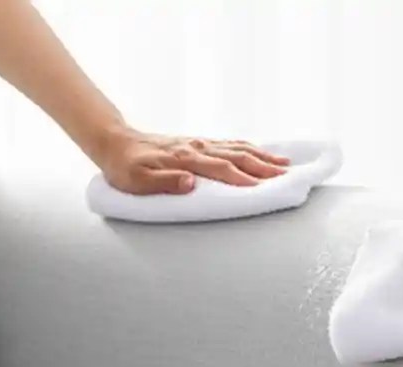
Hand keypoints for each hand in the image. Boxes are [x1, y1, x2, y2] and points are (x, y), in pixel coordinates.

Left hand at [96, 126, 290, 194]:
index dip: (243, 179)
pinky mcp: (199, 142)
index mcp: (184, 159)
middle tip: (286, 176)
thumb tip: (190, 185)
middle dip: (263, 166)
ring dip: (262, 156)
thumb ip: (164, 183)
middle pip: (236, 156)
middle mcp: (196, 148)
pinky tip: (261, 152)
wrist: (116, 142)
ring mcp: (199, 143)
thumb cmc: (125, 167)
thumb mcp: (136, 181)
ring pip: (237, 147)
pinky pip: (230, 143)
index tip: (264, 189)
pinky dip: (249, 147)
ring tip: (284, 164)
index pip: (221, 170)